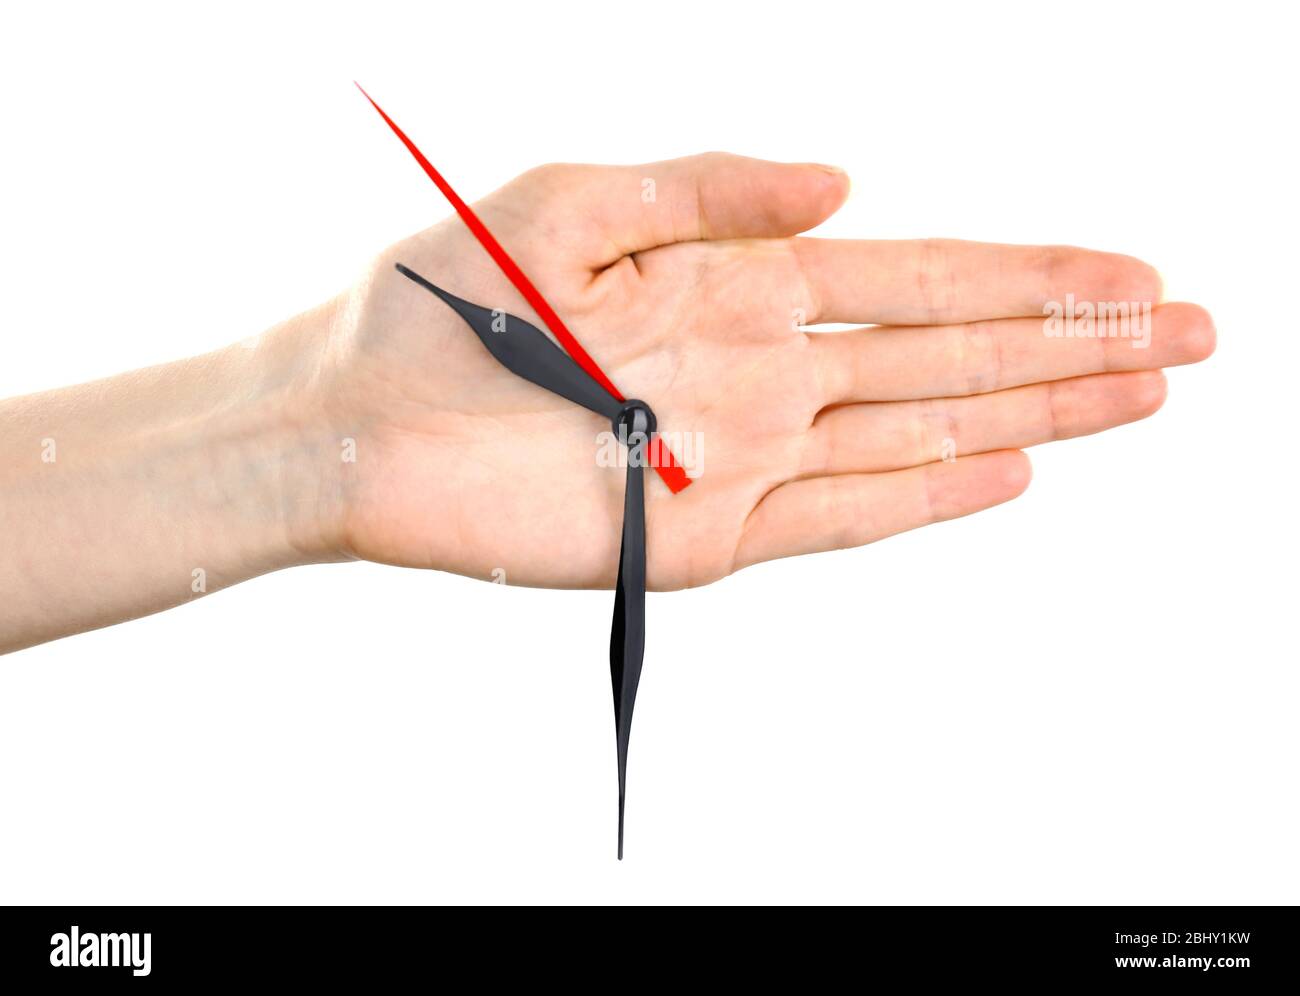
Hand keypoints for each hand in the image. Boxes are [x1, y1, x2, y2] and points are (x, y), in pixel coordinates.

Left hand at [314, 153, 1214, 589]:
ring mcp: (746, 452)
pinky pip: (840, 513)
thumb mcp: (573, 197)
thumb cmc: (447, 298)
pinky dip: (926, 493)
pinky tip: (1009, 469)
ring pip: (919, 428)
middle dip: (1073, 342)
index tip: (1130, 273)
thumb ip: (710, 187)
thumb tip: (842, 178)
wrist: (354, 417)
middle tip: (1191, 335)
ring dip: (1035, 409)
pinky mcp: (706, 532)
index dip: (1030, 271)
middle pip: (948, 351)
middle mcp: (764, 366)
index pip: (918, 273)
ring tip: (1141, 395)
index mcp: (739, 280)